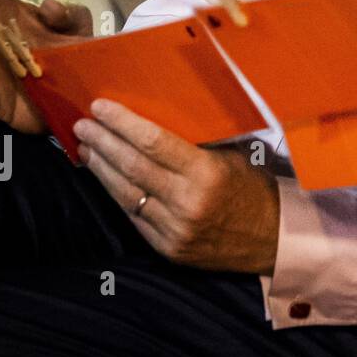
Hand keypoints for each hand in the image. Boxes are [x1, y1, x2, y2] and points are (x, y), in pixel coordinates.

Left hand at [74, 99, 280, 273]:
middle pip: (132, 166)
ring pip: (125, 194)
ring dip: (100, 169)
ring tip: (85, 148)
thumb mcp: (233, 158)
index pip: (154, 143)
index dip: (123, 123)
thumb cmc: (255, 190)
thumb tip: (154, 124)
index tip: (101, 107)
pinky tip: (104, 178)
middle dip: (103, 142)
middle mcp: (187, 202)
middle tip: (82, 125)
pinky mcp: (168, 248)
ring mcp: (174, 229)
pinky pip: (133, 217)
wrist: (273, 240)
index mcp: (207, 173)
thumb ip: (196, 146)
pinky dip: (115, 195)